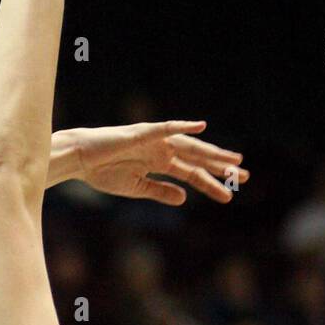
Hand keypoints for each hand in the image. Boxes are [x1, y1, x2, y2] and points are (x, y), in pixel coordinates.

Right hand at [73, 121, 248, 204]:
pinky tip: (201, 126)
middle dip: (220, 167)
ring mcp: (154, 140)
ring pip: (189, 145)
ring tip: (233, 160)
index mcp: (160, 163)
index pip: (191, 174)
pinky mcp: (141, 133)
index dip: (210, 184)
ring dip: (211, 151)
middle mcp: (161, 149)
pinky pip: (165, 128)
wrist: (78, 160)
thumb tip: (185, 199)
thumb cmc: (102, 171)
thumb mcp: (136, 188)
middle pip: (197, 158)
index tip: (229, 195)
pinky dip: (182, 126)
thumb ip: (160, 191)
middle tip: (245, 176)